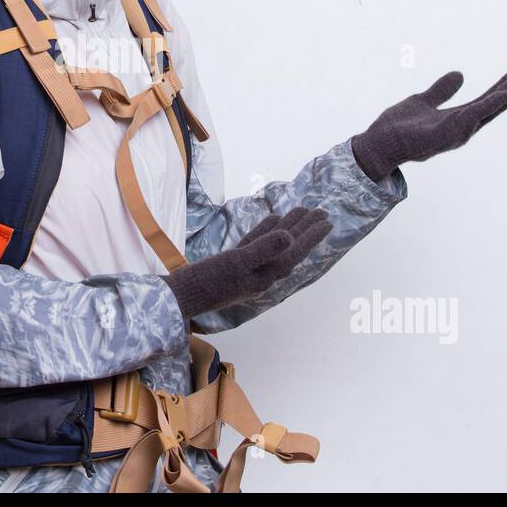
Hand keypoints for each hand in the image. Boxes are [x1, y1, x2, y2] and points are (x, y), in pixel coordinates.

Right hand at [161, 207, 332, 320]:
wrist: (180, 296)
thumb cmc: (207, 282)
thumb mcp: (236, 263)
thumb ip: (263, 248)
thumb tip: (289, 236)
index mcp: (265, 274)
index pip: (294, 251)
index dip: (311, 236)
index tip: (326, 220)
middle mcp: (261, 273)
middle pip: (289, 247)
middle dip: (305, 229)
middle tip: (322, 212)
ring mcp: (247, 269)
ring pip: (273, 243)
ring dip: (288, 227)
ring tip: (302, 210)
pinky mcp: (234, 264)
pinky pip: (256, 244)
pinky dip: (265, 231)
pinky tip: (273, 219)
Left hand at [349, 67, 506, 182]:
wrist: (379, 142)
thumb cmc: (398, 127)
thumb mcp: (423, 100)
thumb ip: (441, 90)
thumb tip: (460, 74)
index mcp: (457, 119)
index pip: (486, 101)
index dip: (503, 88)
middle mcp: (461, 127)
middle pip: (493, 105)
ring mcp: (456, 132)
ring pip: (487, 111)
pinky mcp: (447, 134)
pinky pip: (472, 116)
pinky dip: (489, 105)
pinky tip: (503, 94)